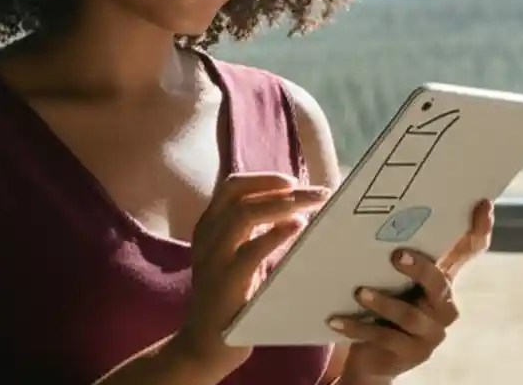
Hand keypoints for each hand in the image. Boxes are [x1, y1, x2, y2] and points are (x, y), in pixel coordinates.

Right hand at [168, 173, 328, 378]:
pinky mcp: (226, 283)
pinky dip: (275, 235)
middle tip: (317, 192)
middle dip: (280, 187)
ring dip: (282, 205)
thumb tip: (294, 208)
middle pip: (239, 194)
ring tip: (312, 204)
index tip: (294, 181)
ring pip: (243, 215)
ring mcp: (214, 259)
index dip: (263, 179)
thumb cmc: (230, 298)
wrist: (205, 343)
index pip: (232, 187)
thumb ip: (253, 232)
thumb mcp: (236, 256)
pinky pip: (250, 252)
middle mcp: (207, 236)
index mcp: (209, 227)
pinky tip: (298, 227)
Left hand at [333, 199, 494, 382]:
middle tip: (396, 255)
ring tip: (359, 292)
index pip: (469, 251)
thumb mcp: (389, 275)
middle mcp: (443, 305)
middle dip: (420, 269)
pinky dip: (357, 327)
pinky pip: (383, 338)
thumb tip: (364, 207)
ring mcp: (430, 332)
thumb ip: (390, 247)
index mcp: (442, 278)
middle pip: (440, 284)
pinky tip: (335, 319)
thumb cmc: (382, 303)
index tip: (481, 203)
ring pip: (410, 315)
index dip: (479, 229)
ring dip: (384, 303)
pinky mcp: (411, 354)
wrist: (373, 355)